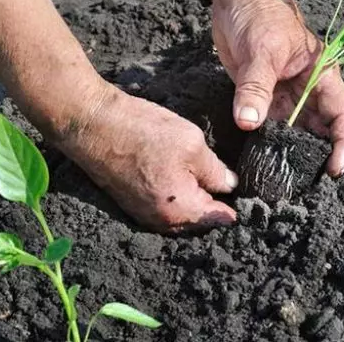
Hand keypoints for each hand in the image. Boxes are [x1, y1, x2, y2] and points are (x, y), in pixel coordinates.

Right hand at [60, 85, 237, 232]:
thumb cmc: (142, 132)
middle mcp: (162, 221)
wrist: (92, 123)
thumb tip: (231, 185)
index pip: (220, 218)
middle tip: (233, 185)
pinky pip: (166, 207)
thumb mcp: (192, 144)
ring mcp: (144, 214)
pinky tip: (186, 177)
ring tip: (212, 180)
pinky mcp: (133, 202)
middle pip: (201, 220)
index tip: (251, 198)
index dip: (237, 206)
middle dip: (217, 205)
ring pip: (183, 214)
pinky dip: (179, 197)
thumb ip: (216, 171)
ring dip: (198, 201)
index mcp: (180, 210)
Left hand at [211, 0, 343, 175]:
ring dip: (290, 152)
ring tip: (282, 179)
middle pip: (321, 130)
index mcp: (322, 74)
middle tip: (303, 184)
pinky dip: (267, 143)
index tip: (334, 170)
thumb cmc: (259, 12)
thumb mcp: (261, 49)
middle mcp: (307, 89)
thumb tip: (249, 123)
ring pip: (295, 132)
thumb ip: (255, 87)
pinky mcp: (263, 96)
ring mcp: (285, 94)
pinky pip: (269, 125)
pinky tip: (261, 160)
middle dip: (317, 156)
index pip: (342, 116)